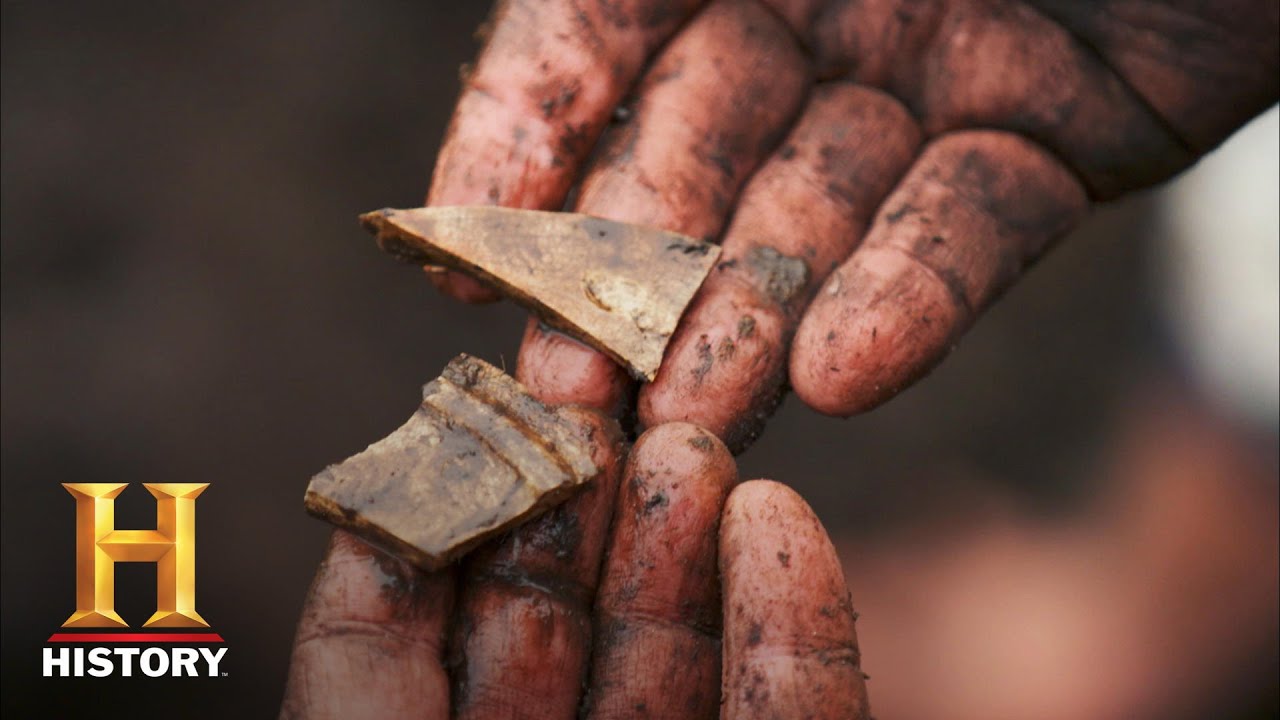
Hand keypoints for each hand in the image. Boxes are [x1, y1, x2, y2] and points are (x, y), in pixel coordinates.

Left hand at [282, 423, 867, 718]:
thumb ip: (360, 668)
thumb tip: (379, 522)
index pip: (447, 632)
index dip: (480, 510)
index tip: (501, 394)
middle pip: (576, 622)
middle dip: (594, 496)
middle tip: (615, 377)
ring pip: (685, 656)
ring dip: (692, 536)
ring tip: (696, 435)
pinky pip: (799, 719)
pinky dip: (798, 627)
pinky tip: (782, 518)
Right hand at [423, 0, 1277, 449]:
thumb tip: (551, 40)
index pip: (586, 44)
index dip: (513, 150)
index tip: (455, 268)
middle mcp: (818, 9)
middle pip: (693, 163)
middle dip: (623, 283)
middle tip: (567, 402)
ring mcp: (930, 81)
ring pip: (816, 222)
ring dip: (749, 327)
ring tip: (689, 422)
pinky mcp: (1055, 139)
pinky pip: (970, 229)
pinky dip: (907, 301)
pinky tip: (840, 378)